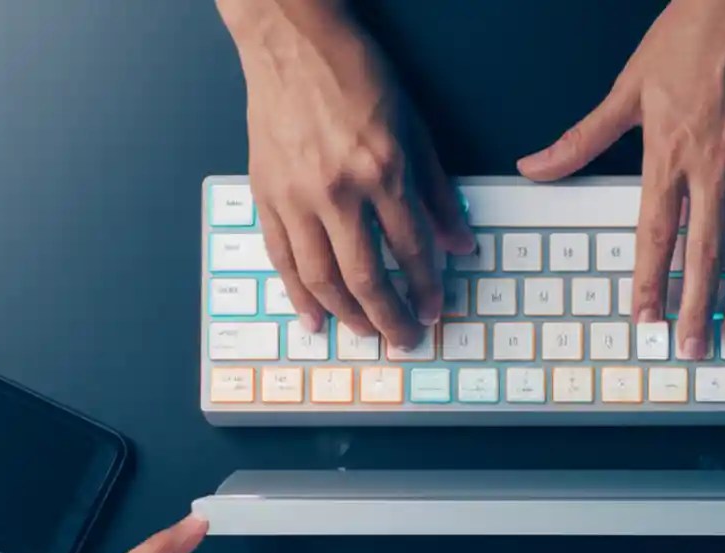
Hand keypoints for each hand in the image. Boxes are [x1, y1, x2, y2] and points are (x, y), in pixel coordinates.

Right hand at [219, 0, 472, 348]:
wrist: (291, 40)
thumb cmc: (355, 74)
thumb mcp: (415, 126)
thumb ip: (437, 191)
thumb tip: (458, 243)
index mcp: (382, 170)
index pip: (410, 249)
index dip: (425, 288)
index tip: (434, 310)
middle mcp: (338, 190)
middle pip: (365, 276)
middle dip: (389, 317)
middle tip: (404, 340)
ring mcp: (296, 195)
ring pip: (320, 276)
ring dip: (346, 315)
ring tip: (366, 333)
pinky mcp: (266, 193)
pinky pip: (281, 257)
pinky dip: (297, 293)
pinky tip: (313, 317)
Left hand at [518, 0, 724, 358]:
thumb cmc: (688, 39)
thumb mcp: (626, 89)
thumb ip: (581, 139)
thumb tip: (535, 166)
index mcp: (670, 153)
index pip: (657, 233)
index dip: (651, 281)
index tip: (645, 319)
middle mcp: (716, 165)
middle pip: (706, 251)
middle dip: (699, 307)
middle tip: (694, 348)